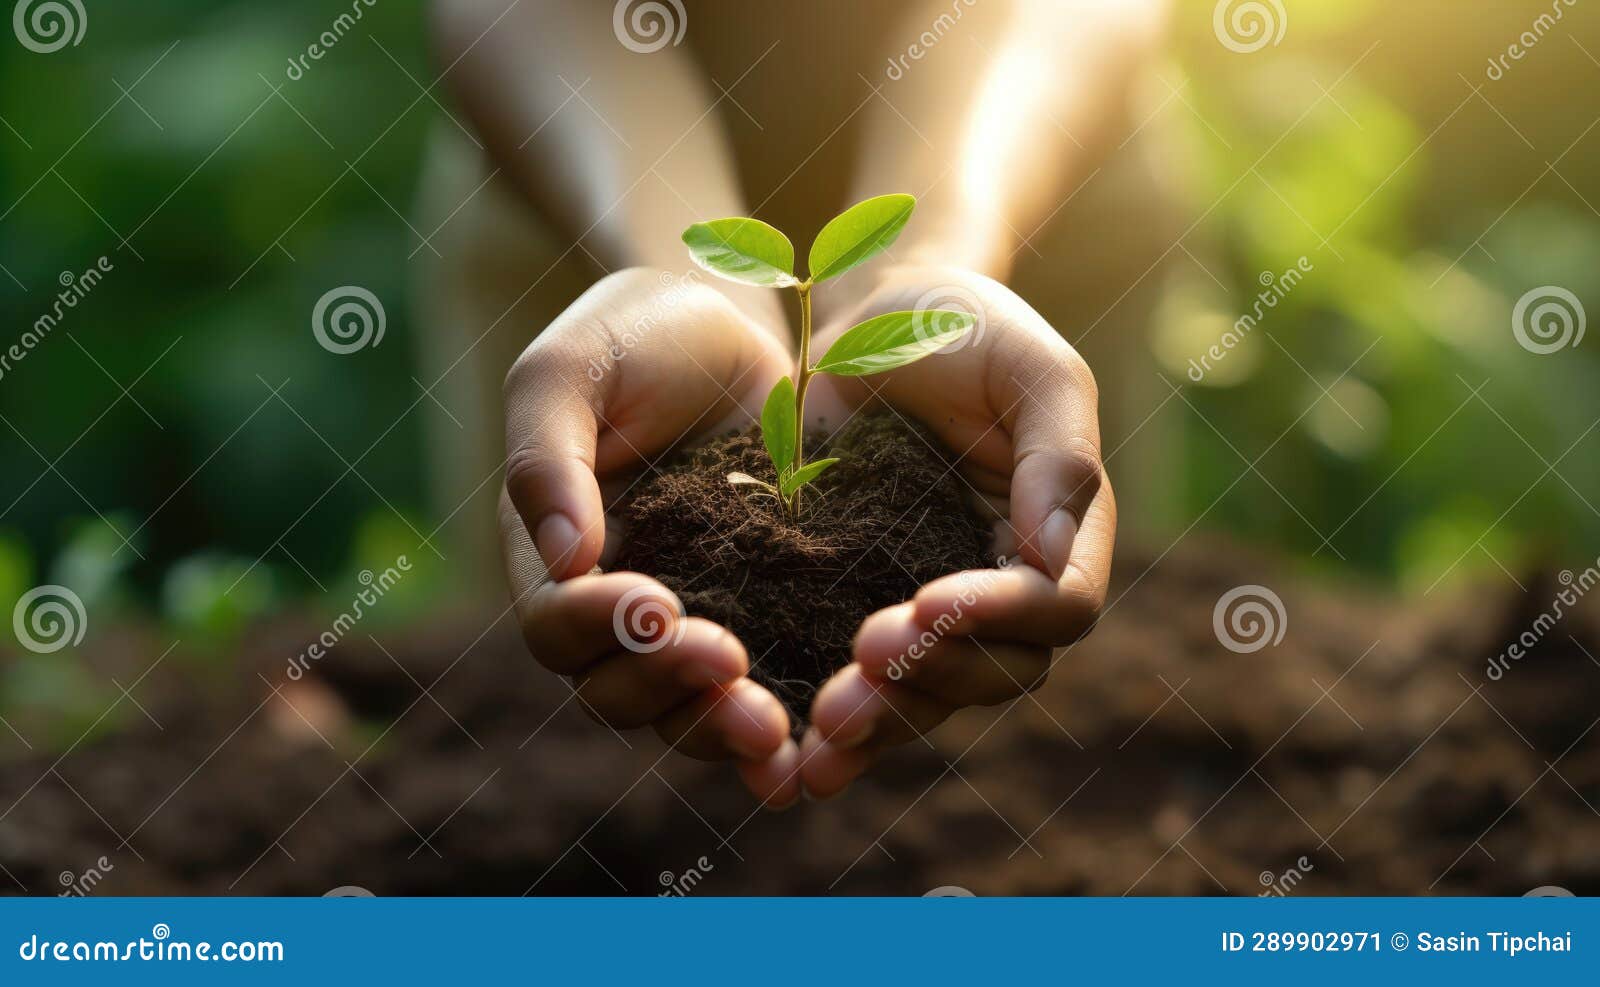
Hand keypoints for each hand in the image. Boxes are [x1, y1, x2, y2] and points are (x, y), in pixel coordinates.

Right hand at [499, 268, 802, 806]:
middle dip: (671, 690)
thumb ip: (548, 455)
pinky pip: (772, 688)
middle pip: (621, 689)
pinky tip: (818, 748)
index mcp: (555, 557)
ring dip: (725, 728)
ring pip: (691, 708)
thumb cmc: (636, 334)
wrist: (740, 322)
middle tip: (731, 669)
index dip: (601, 629)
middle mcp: (618, 608)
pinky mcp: (770, 618)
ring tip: (776, 732)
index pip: (558, 623)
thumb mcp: (572, 370)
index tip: (656, 606)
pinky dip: (791, 726)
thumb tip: (564, 559)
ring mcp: (697, 621)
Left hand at [800, 265, 1115, 797]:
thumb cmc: (962, 327)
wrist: (864, 320)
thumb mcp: (1028, 367)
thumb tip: (1056, 556)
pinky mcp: (853, 610)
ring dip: (879, 720)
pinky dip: (825, 724)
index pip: (1056, 607)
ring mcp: (927, 610)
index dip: (999, 618)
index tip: (929, 602)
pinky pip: (852, 683)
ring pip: (923, 697)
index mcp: (1058, 536)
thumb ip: (1058, 455)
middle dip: (930, 679)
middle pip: (993, 673)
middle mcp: (1000, 590)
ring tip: (821, 728)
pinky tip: (786, 754)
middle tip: (862, 666)